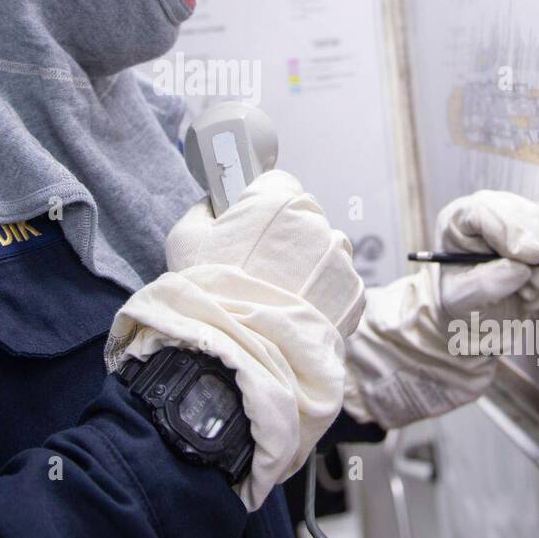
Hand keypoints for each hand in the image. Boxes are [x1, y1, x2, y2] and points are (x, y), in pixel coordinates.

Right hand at [105, 170, 364, 510]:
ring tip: (276, 298)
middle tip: (257, 268)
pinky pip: (337, 286)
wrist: (241, 356)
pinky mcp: (354, 296)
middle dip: (285, 236)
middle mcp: (318, 222)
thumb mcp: (184, 239)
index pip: (276, 181)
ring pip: (323, 252)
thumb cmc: (208, 293)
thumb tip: (211, 204)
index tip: (248, 224)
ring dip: (306, 267)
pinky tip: (291, 315)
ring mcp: (340, 261)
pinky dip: (320, 297)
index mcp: (279, 200)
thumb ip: (203, 211)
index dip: (260, 203)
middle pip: (304, 217)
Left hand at [341, 190, 538, 429]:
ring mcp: (509, 244)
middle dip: (533, 240)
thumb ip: (486, 284)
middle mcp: (485, 228)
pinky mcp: (528, 265)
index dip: (509, 225)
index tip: (525, 252)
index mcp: (458, 224)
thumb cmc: (438, 320)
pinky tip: (538, 295)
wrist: (443, 346)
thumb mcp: (456, 304)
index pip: (485, 209)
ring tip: (536, 290)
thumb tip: (517, 268)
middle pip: (520, 214)